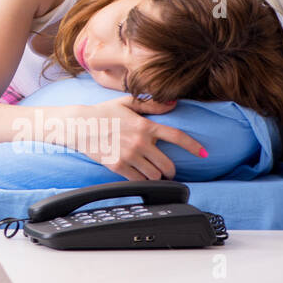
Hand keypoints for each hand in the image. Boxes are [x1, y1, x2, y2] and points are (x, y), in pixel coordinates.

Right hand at [77, 96, 206, 180]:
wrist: (79, 125)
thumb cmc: (102, 113)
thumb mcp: (126, 103)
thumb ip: (151, 104)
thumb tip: (173, 103)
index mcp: (144, 125)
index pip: (176, 136)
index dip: (193, 147)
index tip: (204, 154)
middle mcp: (139, 142)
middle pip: (168, 164)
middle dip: (170, 169)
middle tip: (167, 169)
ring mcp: (129, 155)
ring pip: (155, 175)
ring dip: (156, 175)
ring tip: (151, 172)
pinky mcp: (118, 166)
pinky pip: (139, 180)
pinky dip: (142, 180)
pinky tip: (140, 175)